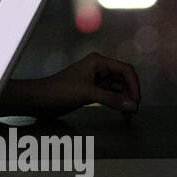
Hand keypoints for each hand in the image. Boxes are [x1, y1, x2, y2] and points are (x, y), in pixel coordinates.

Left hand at [22, 52, 139, 118]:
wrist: (39, 99)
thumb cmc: (59, 90)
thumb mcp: (87, 94)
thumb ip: (111, 99)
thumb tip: (132, 105)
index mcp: (98, 61)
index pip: (125, 69)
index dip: (134, 84)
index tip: (136, 100)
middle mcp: (99, 69)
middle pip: (124, 79)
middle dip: (131, 93)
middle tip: (134, 110)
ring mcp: (96, 80)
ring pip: (118, 89)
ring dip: (125, 100)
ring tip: (130, 114)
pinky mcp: (92, 91)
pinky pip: (110, 96)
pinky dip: (117, 103)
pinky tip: (122, 112)